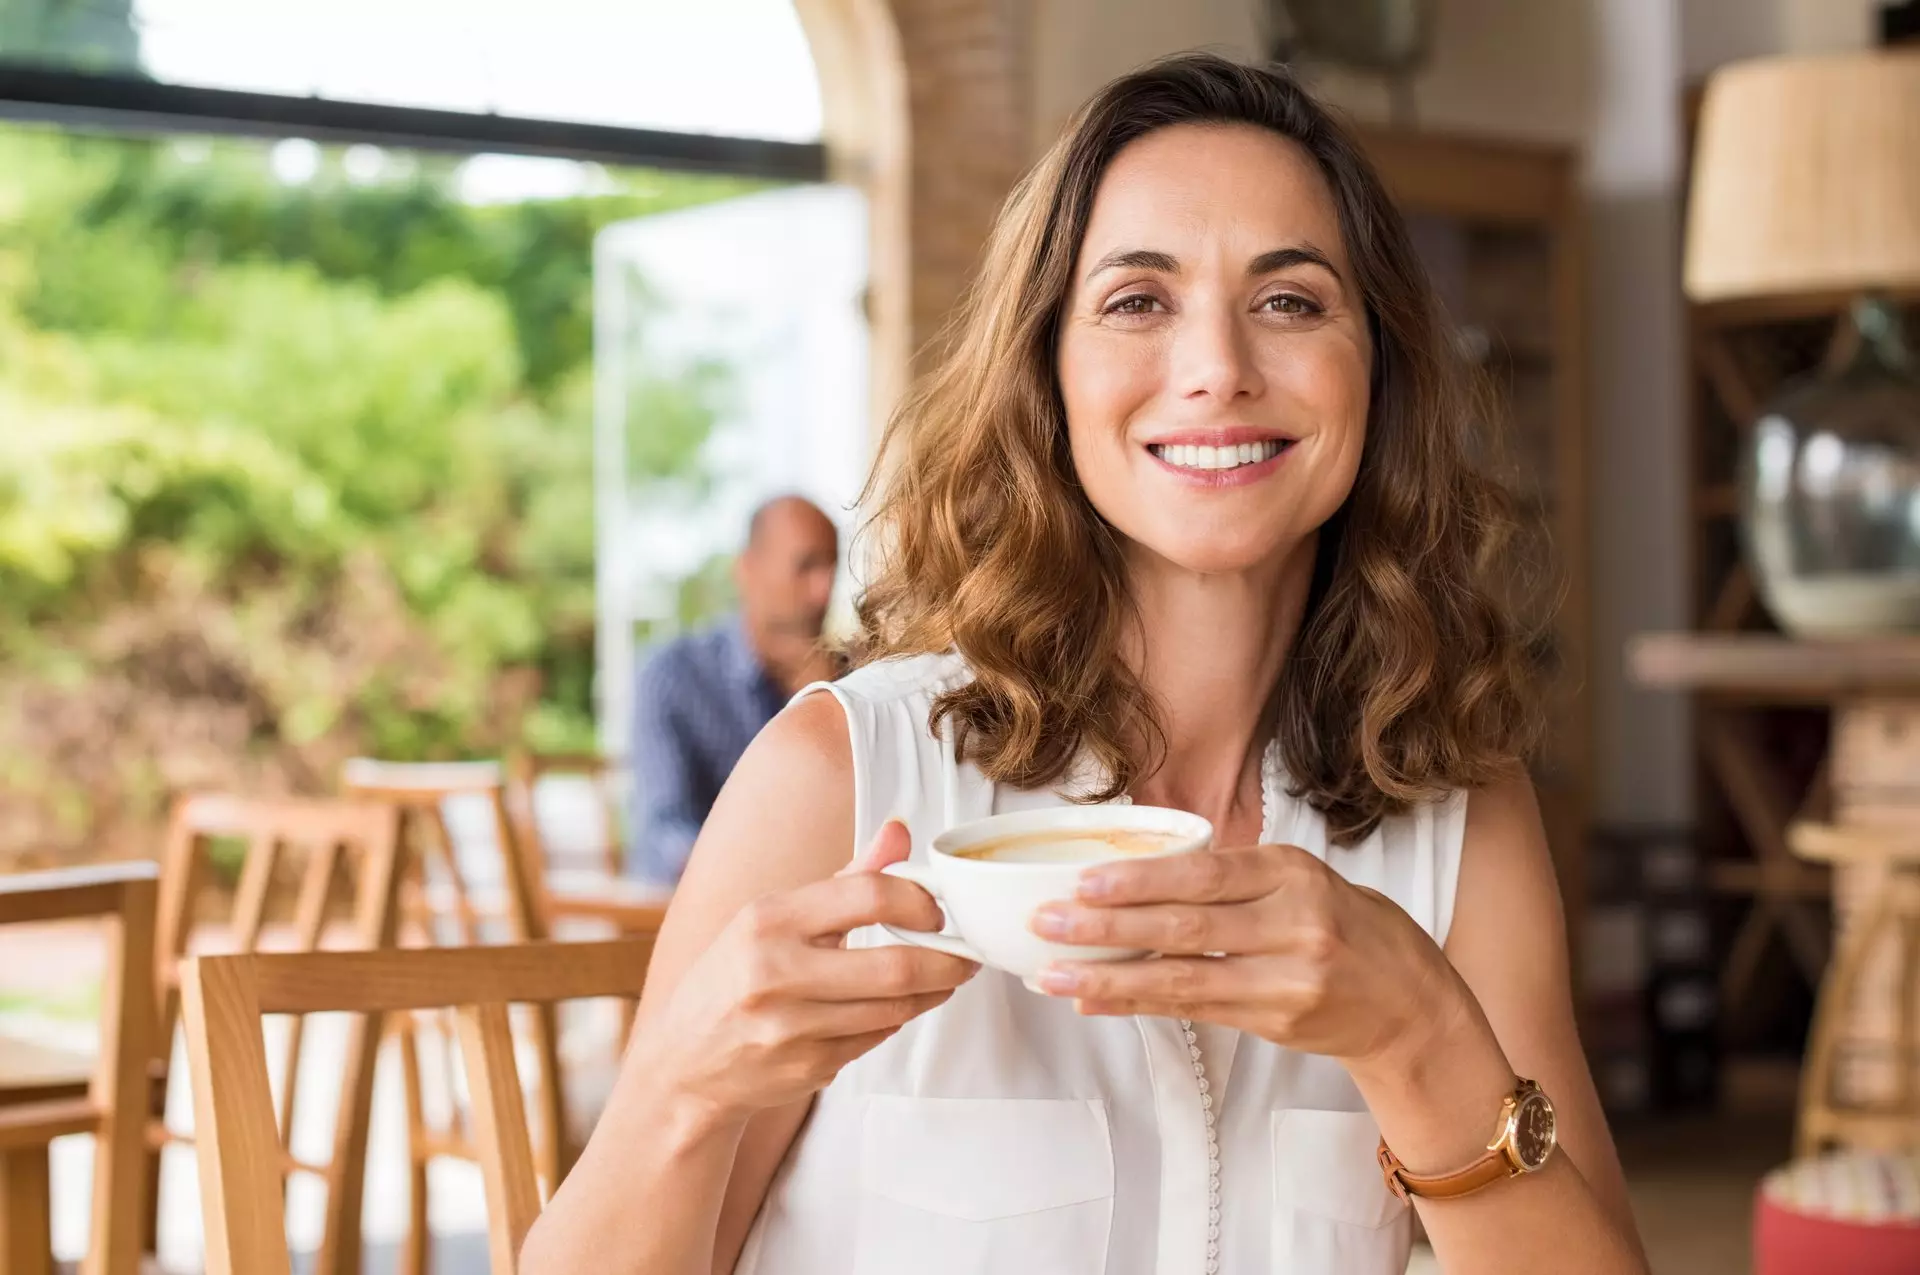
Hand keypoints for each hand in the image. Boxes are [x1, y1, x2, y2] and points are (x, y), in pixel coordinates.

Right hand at [635, 821, 977, 1123]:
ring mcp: (791, 1028)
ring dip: (931, 993)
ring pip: (894, 1008)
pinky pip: (876, 1039)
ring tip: (943, 977)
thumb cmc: (733, 976)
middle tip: (965, 955)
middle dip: (947, 961)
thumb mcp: (774, 917)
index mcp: (767, 919)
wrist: (683, 1066)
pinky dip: (895, 1020)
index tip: (936, 911)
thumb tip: (901, 831)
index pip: (868, 895)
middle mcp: (775, 973)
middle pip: (896, 965)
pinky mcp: (806, 1069)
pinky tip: (894, 1006)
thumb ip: (847, 877)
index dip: (919, 901)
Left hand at [1028, 843, 1463, 1065]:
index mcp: (1293, 873)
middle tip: (1047, 923)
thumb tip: (1138, 878)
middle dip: (1107, 926)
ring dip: (1110, 977)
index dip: (1141, 880)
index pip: (1205, 874)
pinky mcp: (1276, 1021)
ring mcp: (1286, 979)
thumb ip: (1235, 878)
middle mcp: (1293, 925)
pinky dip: (1138, 1004)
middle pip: (1185, 926)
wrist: (1412, 1003)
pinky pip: (1194, 1010)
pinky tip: (1094, 1001)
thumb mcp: (1303, 881)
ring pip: (1182, 976)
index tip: (1084, 881)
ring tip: (1054, 974)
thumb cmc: (1350, 929)